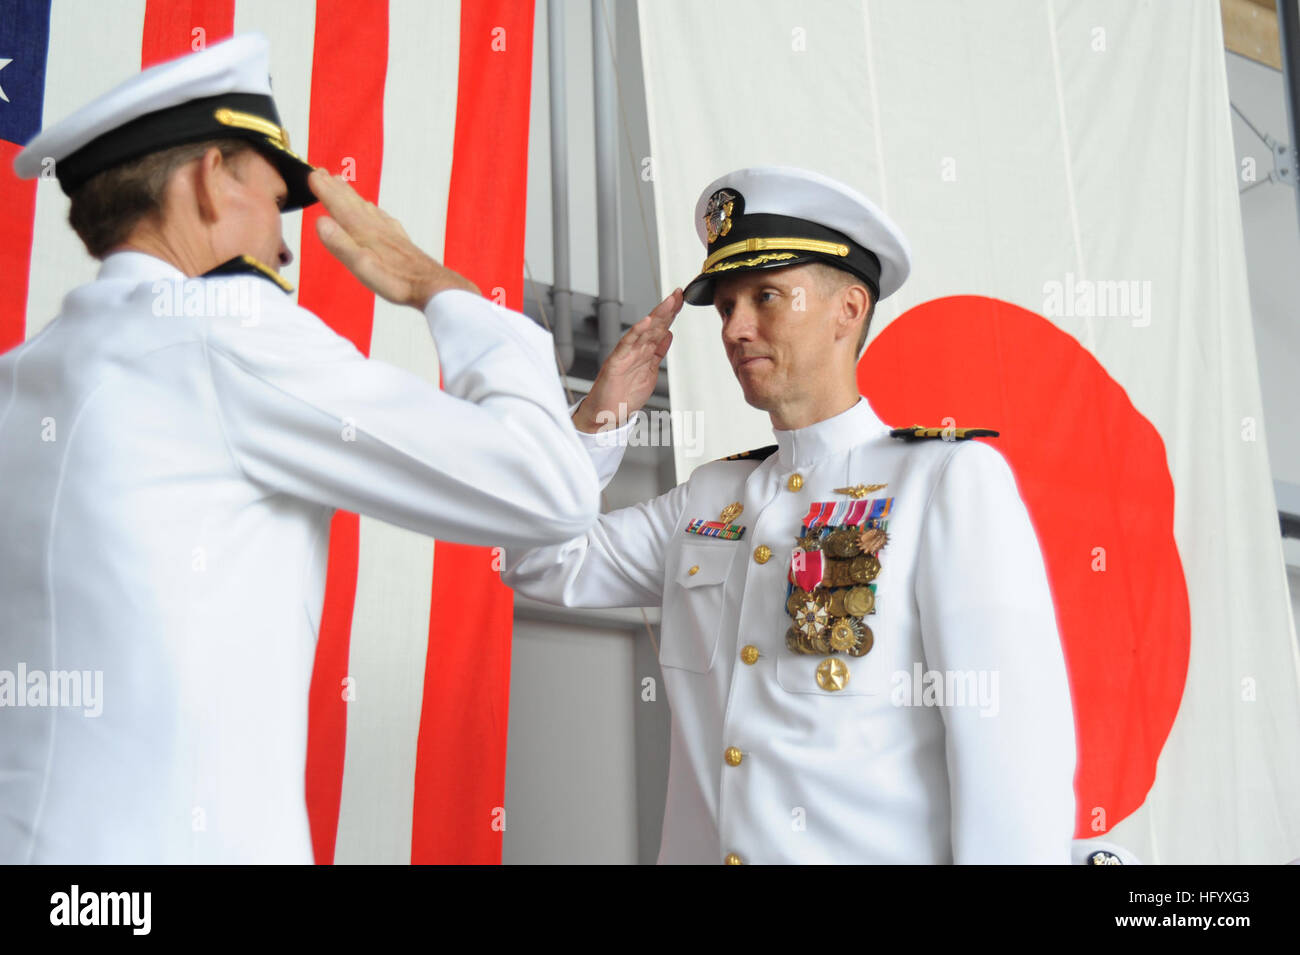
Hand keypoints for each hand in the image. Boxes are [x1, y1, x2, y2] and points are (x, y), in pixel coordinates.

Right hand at [308, 168, 479, 307]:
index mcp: (362, 231)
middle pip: (350, 202)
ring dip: (350, 194)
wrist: (431, 285)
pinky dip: (371, 208)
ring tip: (340, 183)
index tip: (310, 174)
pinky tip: (372, 210)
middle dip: (334, 187)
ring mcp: (389, 231)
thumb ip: (340, 244)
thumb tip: (320, 221)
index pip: (338, 205)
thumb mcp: (361, 266)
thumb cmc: (395, 280)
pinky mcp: (399, 240)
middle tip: (320, 171)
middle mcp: (375, 226)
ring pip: (364, 207)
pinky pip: (380, 217)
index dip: (324, 190)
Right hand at [573, 289, 682, 433]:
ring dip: (657, 315)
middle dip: (667, 309)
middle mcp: (636, 350)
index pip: (661, 328)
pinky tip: (645, 321)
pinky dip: (636, 332)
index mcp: (644, 352)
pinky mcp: (616, 362)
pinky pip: (627, 344)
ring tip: (669, 301)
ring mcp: (626, 354)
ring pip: (644, 330)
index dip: (671, 314)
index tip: (682, 299)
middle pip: (654, 325)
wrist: (607, 413)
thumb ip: (658, 352)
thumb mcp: (650, 371)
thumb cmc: (624, 395)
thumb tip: (668, 335)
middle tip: (678, 293)